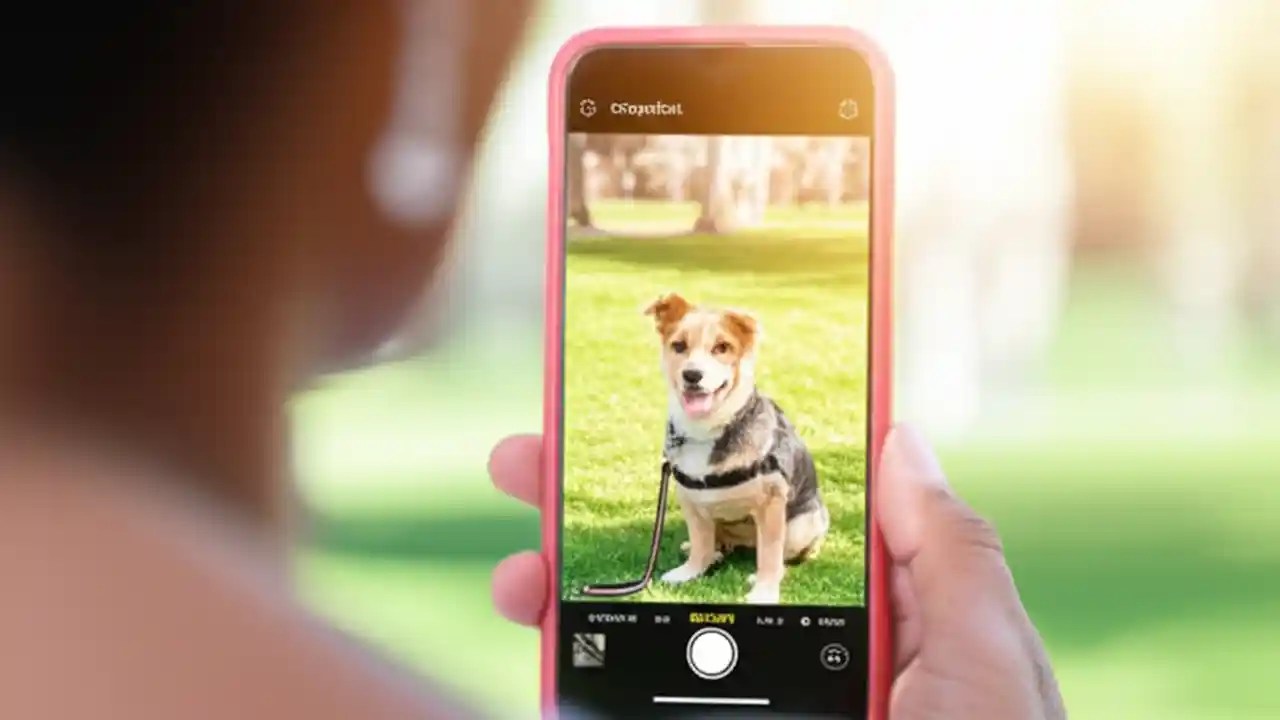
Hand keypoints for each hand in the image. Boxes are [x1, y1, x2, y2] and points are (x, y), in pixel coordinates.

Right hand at [488, 427, 1064, 718]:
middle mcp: (785, 664)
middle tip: (526, 461)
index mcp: (860, 623)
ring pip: (632, 644)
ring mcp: (732, 713)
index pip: (771, 522)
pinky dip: (566, 674)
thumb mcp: (987, 657)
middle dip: (596, 510)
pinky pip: (616, 705)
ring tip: (518, 574)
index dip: (707, 464)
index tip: (644, 415)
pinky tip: (539, 640)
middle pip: (678, 572)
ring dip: (559, 593)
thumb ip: (946, 549)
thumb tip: (903, 434)